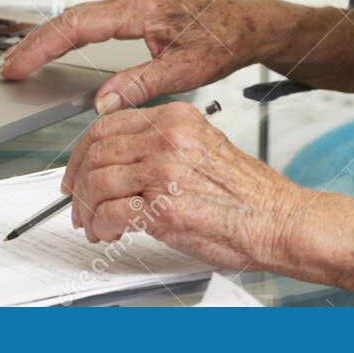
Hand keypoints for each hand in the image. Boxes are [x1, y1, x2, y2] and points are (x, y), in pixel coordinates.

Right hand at [0, 0, 267, 113]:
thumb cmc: (222, 39)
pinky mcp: (135, 6)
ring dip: (50, 38)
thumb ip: (140, 86)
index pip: (76, 25)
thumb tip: (103, 103)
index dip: (41, 46)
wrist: (245, 21)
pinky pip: (92, 18)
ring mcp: (132, 0)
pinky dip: (69, 33)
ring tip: (24, 61)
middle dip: (35, 42)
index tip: (18, 66)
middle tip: (9, 69)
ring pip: (79, 17)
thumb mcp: (184, 71)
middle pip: (70, 18)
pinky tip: (58, 48)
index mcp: (139, 9)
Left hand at [61, 101, 305, 269]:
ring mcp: (163, 171)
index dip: (82, 151)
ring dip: (86, 209)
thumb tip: (122, 161)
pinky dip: (99, 227)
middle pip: (96, 151)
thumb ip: (163, 146)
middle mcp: (167, 138)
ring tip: (93, 224)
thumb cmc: (248, 194)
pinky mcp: (161, 208)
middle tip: (76, 201)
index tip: (79, 169)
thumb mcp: (204, 147)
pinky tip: (107, 233)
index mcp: (176, 118)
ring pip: (96, 182)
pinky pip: (108, 213)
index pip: (107, 124)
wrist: (277, 220)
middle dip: (78, 181)